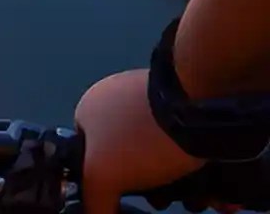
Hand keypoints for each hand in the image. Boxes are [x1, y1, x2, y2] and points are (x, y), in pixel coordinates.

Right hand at [75, 70, 204, 213]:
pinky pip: (187, 142)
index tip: (127, 198)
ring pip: (161, 153)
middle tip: (165, 201)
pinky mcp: (189, 102)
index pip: (88, 152)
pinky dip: (196, 167)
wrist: (201, 105)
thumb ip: (93, 202)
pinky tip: (209, 186)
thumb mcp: (102, 176)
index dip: (106, 180)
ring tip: (195, 198)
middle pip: (130, 157)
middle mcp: (119, 97)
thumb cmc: (141, 137)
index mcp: (90, 106)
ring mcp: (156, 97)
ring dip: (178, 182)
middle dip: (150, 187)